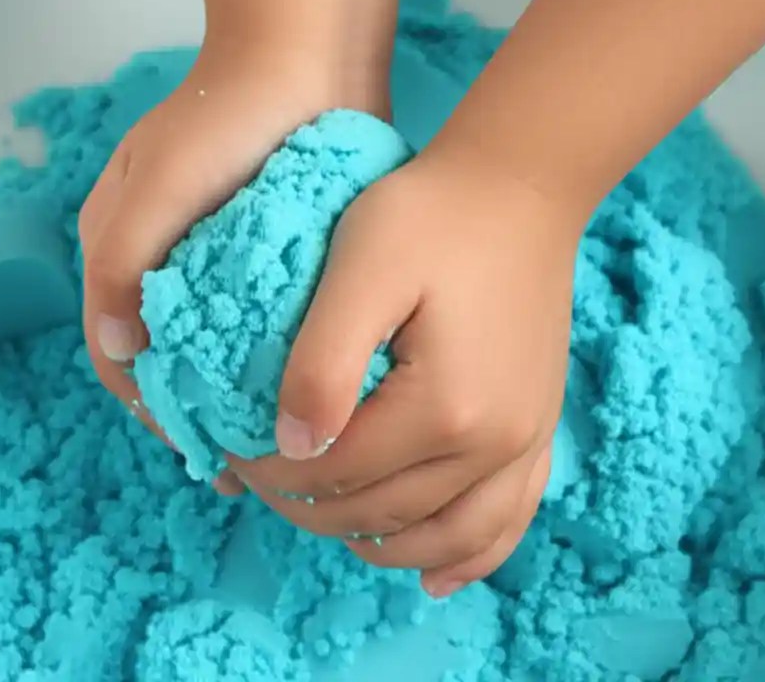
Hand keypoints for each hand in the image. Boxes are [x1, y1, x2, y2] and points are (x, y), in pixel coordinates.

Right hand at [78, 42, 389, 493]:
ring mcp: (213, 263)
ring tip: (272, 446)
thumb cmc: (225, 115)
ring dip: (232, 400)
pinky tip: (300, 396)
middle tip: (239, 467)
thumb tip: (118, 348)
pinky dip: (269, 366)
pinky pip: (257, 327)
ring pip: (212, 351)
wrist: (307, 61)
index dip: (148, 407)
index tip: (196, 450)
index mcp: (116, 245)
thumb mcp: (157, 185)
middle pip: (163, 360)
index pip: (114, 351)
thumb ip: (122, 262)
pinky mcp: (263, 259)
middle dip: (193, 418)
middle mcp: (160, 261)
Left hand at [226, 144, 590, 595]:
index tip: (228, 444)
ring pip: (442, 538)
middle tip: (260, 472)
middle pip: (379, 514)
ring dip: (374, 542)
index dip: (268, 471)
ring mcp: (523, 443)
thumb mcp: (360, 267)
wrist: (519, 187)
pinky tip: (433, 577)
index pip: (332, 474)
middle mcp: (492, 443)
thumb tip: (291, 448)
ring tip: (323, 515)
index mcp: (442, 408)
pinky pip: (506, 521)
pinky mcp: (536, 432)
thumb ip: (321, 362)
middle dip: (305, 506)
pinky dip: (467, 557)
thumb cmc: (430, 215)